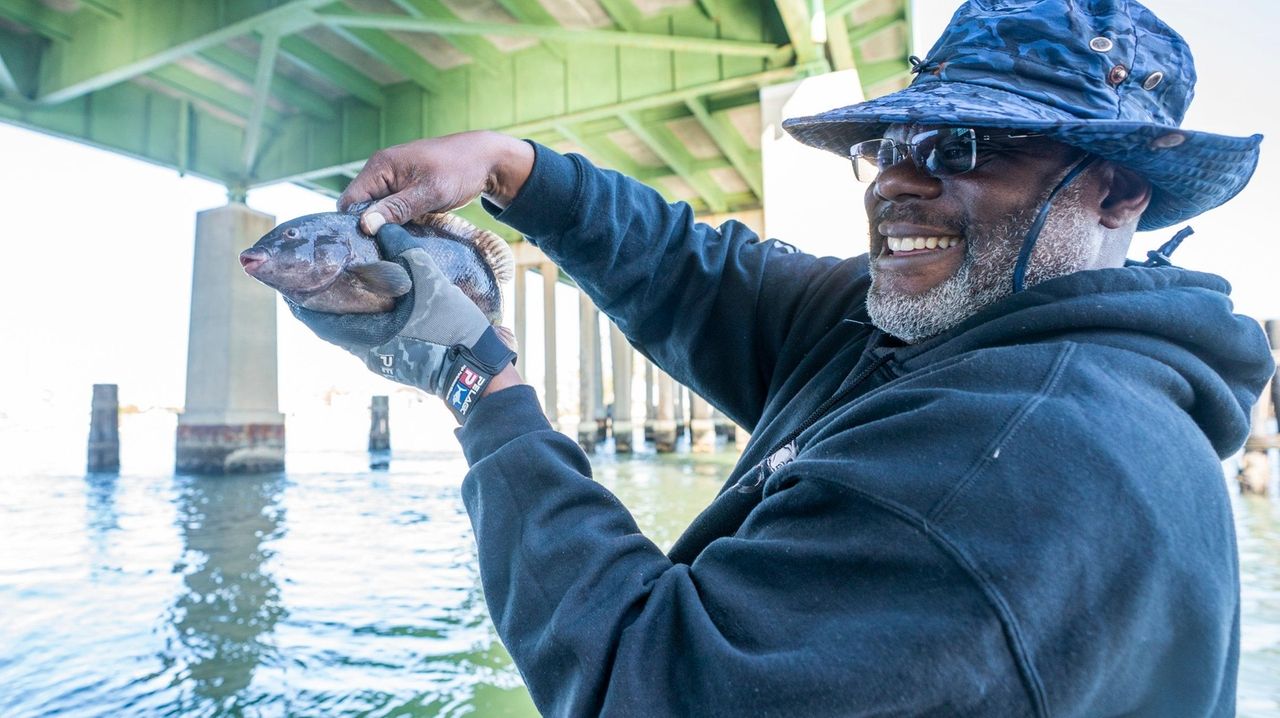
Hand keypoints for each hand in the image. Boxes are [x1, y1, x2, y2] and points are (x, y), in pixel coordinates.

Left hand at [289, 224, 517, 422]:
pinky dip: (367, 322)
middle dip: (326, 302)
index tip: (292, 282)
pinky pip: (372, 340)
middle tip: (322, 277)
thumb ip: (403, 250)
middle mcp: (368, 352)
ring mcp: (383, 362)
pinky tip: (380, 307)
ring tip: (349, 287)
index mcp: (366, 335)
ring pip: (353, 334)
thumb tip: (382, 225)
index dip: (301, 300)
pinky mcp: (399, 365)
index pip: (317, 319)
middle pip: (333, 325)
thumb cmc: (451, 329)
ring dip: (348, 313)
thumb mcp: (430, 281)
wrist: (477, 372)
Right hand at [339, 130, 534, 234]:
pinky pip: (391, 210)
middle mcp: (381, 172)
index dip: (354, 224)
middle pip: (360, 208)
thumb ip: (397, 208)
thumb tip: (365, 225)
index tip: (366, 247)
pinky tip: (405, 238)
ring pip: (377, 211)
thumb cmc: (459, 170)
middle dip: (369, 229)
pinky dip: (397, 223)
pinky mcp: (405, 190)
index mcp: (380, 166)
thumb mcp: (429, 192)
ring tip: (394, 248)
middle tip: (382, 252)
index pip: (349, 201)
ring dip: (385, 228)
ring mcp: (393, 181)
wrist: (486, 160)